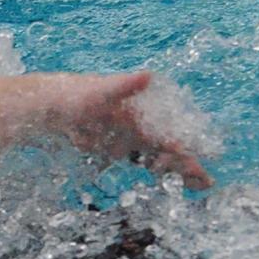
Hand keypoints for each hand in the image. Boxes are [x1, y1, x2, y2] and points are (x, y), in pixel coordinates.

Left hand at [45, 71, 212, 189]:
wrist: (51, 106)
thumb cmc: (77, 95)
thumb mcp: (101, 92)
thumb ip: (124, 86)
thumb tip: (147, 74)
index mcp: (144, 113)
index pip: (171, 138)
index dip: (186, 155)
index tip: (200, 172)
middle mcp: (142, 124)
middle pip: (171, 148)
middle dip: (188, 165)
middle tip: (207, 183)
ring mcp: (130, 136)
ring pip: (160, 155)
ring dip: (177, 169)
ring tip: (199, 184)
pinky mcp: (117, 146)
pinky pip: (141, 159)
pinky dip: (157, 168)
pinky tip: (168, 179)